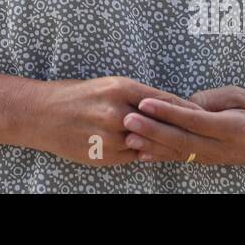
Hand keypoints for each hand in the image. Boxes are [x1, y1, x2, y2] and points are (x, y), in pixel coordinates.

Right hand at [33, 76, 203, 167]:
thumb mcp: (107, 86)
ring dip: (159, 144)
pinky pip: (132, 157)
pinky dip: (139, 153)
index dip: (185, 109)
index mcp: (120, 88)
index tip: (201, 114)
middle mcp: (117, 111)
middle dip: (178, 129)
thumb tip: (165, 107)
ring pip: (148, 144)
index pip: (164, 100)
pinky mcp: (104, 155)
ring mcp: (111, 136)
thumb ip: (135, 97)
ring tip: (173, 143)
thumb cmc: (77, 95)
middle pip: (161, 125)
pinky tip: (141, 149)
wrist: (42, 114)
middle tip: (196, 132)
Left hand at [122, 85, 244, 166]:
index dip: (169, 112)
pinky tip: (140, 154)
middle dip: (152, 130)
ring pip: (179, 153)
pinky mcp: (208, 161)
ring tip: (127, 137)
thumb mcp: (242, 96)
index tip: (146, 102)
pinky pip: (182, 160)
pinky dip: (160, 157)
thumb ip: (213, 99)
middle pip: (182, 140)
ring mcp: (214, 157)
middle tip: (128, 120)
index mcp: (233, 127)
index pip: (195, 120)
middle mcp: (222, 146)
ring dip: (151, 146)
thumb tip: (185, 104)